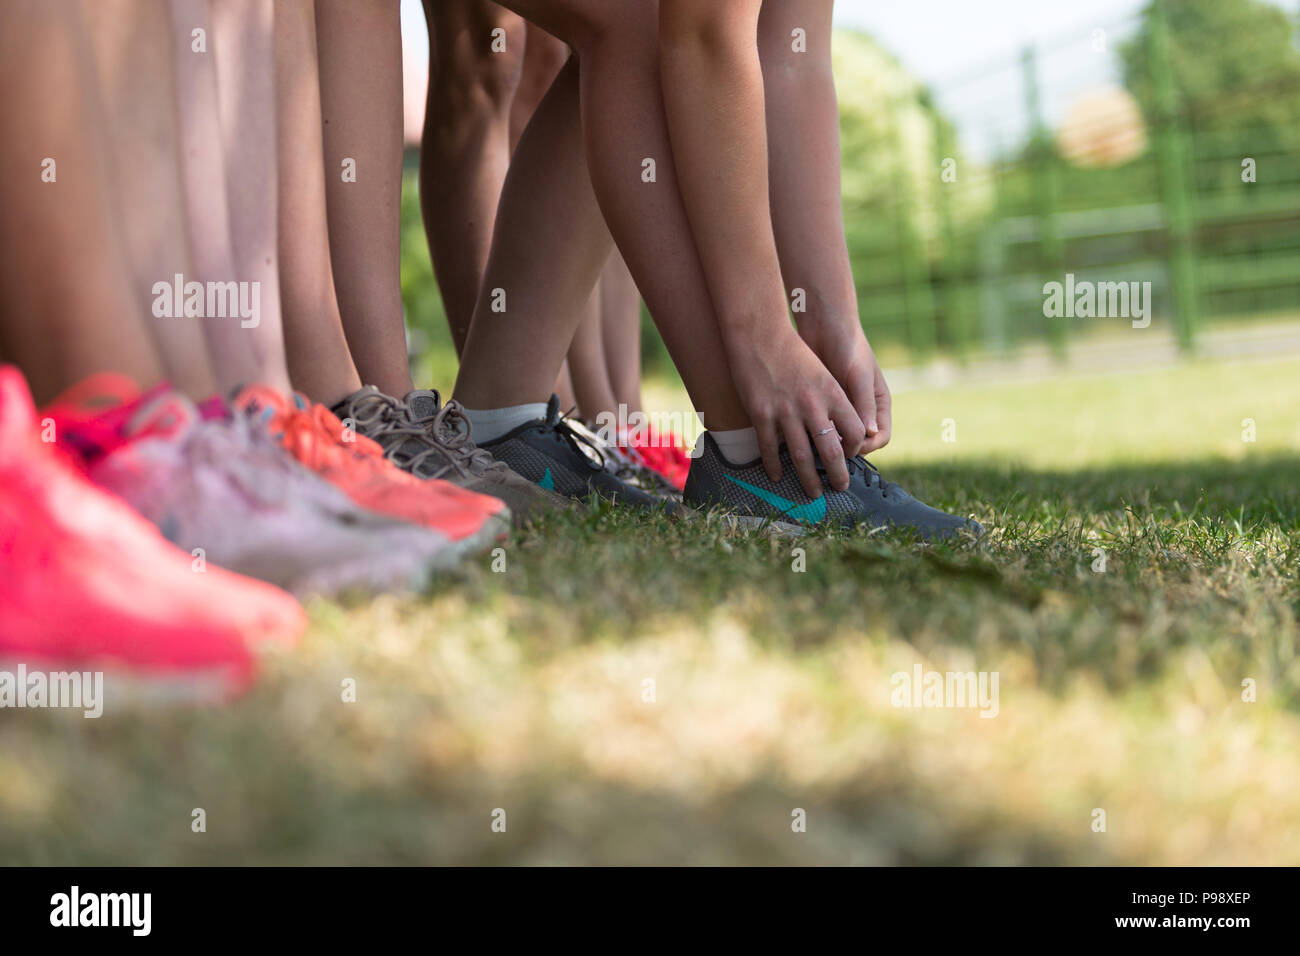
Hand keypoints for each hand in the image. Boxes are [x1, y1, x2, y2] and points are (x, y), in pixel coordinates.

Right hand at [725, 330, 865, 496]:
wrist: (760, 334)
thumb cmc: (793, 351)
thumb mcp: (822, 372)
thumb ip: (832, 400)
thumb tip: (840, 428)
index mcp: (832, 393)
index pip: (855, 431)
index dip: (856, 448)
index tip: (850, 456)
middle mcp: (812, 405)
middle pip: (832, 451)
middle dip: (837, 475)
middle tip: (840, 487)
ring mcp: (786, 411)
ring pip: (802, 456)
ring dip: (808, 479)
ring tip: (813, 492)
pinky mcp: (762, 414)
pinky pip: (771, 448)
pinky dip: (774, 465)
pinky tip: (777, 475)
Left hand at [802, 323, 891, 455]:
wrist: (823, 324)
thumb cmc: (848, 346)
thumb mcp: (859, 375)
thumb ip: (864, 404)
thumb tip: (870, 434)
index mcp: (878, 404)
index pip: (880, 437)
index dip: (867, 446)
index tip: (849, 448)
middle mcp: (861, 410)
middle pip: (858, 443)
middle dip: (845, 452)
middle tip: (828, 454)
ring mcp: (840, 409)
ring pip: (837, 438)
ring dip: (826, 445)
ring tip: (812, 446)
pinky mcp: (821, 406)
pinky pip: (819, 428)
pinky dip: (812, 434)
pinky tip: (801, 434)